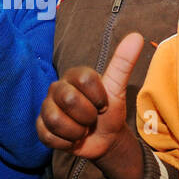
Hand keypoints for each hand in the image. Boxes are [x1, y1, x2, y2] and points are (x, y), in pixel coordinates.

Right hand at [37, 33, 144, 160]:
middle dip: (87, 115)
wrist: (105, 139)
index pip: (85, 79)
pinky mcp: (41, 127)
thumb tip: (137, 36)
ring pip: (55, 119)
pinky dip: (65, 142)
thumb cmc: (109, 112)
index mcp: (74, 75)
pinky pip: (47, 135)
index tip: (104, 103)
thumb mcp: (118, 89)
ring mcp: (47, 107)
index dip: (98, 97)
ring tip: (82, 130)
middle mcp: (57, 88)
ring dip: (76, 131)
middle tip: (92, 118)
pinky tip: (71, 139)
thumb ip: (124, 63)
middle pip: (68, 99)